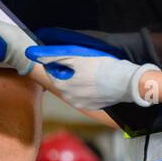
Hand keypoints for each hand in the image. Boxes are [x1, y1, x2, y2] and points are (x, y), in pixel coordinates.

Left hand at [24, 45, 160, 109]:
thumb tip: (35, 54)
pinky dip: (87, 88)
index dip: (58, 61)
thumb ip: (54, 56)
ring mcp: (82, 105)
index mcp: (63, 87)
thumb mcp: (76, 57)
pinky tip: (96, 81)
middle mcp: (70, 99)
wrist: (126, 82)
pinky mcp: (93, 107)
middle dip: (68, 71)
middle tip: (82, 62)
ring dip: (77, 80)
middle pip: (62, 81)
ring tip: (91, 71)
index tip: (68, 55)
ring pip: (73, 89)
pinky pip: (84, 96)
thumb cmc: (101, 67)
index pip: (52, 71)